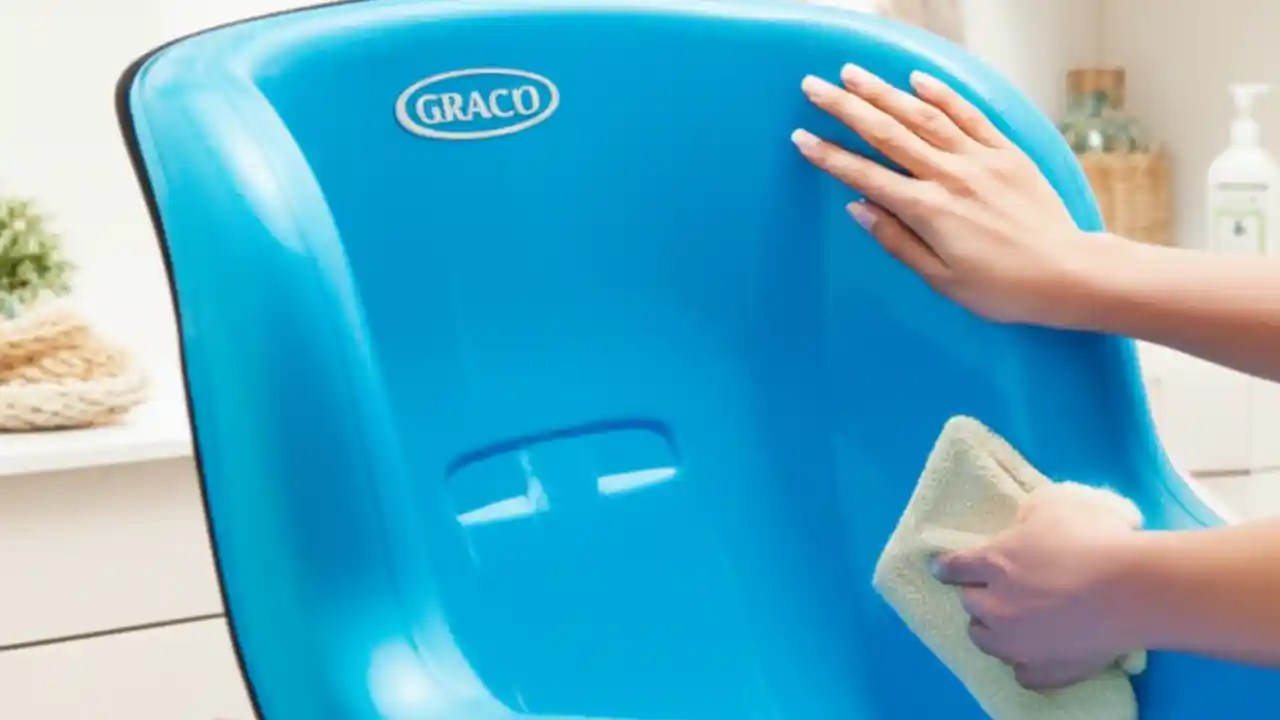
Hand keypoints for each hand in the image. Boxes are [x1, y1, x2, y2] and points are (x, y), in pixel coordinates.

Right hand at [792, 64, 1127, 327]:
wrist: (1068, 275)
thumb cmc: (1003, 288)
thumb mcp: (941, 280)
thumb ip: (897, 241)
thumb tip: (859, 208)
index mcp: (928, 211)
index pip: (866, 175)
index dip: (829, 156)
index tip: (802, 138)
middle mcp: (950, 176)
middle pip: (887, 133)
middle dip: (845, 108)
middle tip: (814, 86)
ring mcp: (980, 159)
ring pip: (922, 116)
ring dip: (884, 92)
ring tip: (853, 74)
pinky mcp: (1006, 152)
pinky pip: (969, 115)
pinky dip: (941, 94)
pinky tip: (916, 80)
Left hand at [932, 485, 1143, 689]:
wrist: (1131, 589)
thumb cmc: (1093, 539)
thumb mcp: (1054, 506)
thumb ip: (1028, 515)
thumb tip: (1022, 523)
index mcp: (994, 563)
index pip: (955, 567)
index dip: (948, 567)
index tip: (941, 570)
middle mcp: (996, 606)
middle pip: (969, 605)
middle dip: (977, 596)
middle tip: (994, 591)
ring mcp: (1018, 643)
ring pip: (987, 641)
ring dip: (993, 630)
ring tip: (1009, 624)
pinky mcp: (1044, 670)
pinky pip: (1021, 674)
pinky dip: (1024, 663)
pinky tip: (1033, 656)